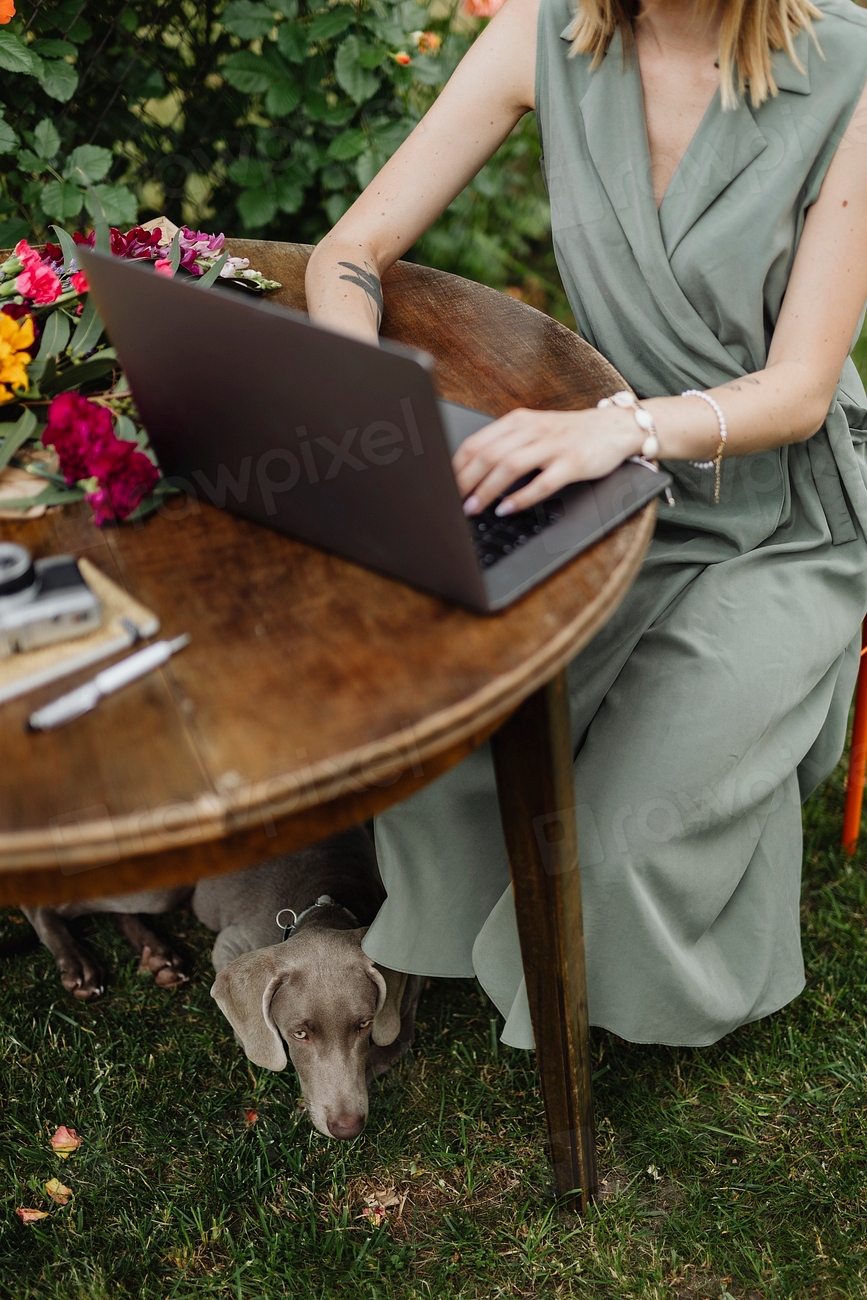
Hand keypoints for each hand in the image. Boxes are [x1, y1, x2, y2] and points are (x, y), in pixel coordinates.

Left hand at [453, 406, 642, 516]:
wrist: (615, 427)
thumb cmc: (570, 434)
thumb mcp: (534, 431)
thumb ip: (506, 445)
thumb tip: (470, 472)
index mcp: (519, 421)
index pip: (478, 442)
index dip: (457, 466)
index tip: (443, 485)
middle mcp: (533, 430)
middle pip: (489, 454)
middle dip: (465, 481)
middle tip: (452, 501)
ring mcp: (554, 446)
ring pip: (511, 466)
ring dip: (487, 489)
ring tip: (473, 507)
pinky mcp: (572, 463)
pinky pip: (542, 483)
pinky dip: (521, 498)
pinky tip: (506, 509)